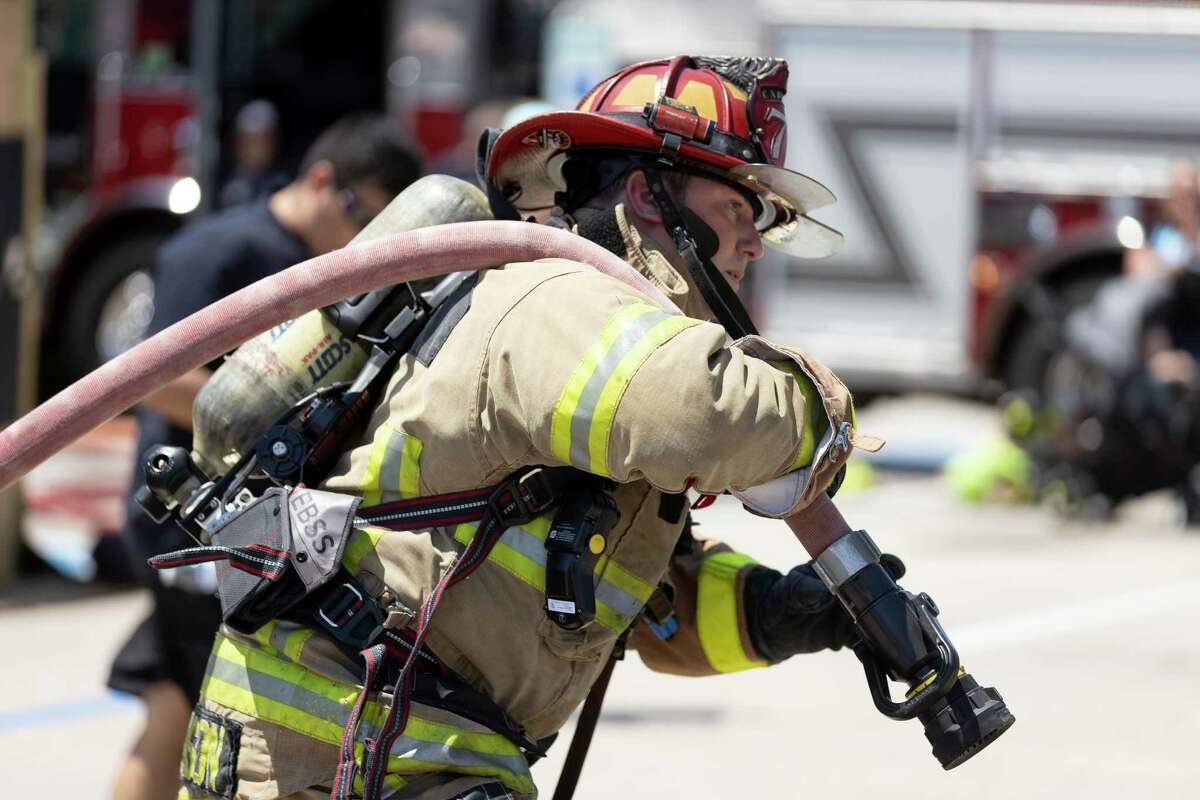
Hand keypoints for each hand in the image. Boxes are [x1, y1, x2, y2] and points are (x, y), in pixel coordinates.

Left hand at [744, 554, 904, 661]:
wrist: (773, 625)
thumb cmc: (784, 595)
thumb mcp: (793, 589)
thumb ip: (808, 590)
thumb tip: (824, 594)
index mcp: (844, 573)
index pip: (873, 566)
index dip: (888, 565)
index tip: (894, 567)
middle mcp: (856, 593)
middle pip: (886, 593)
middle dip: (898, 597)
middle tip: (901, 601)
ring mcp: (855, 616)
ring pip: (882, 620)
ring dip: (892, 626)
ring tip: (896, 630)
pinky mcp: (849, 638)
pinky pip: (868, 645)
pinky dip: (875, 650)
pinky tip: (880, 655)